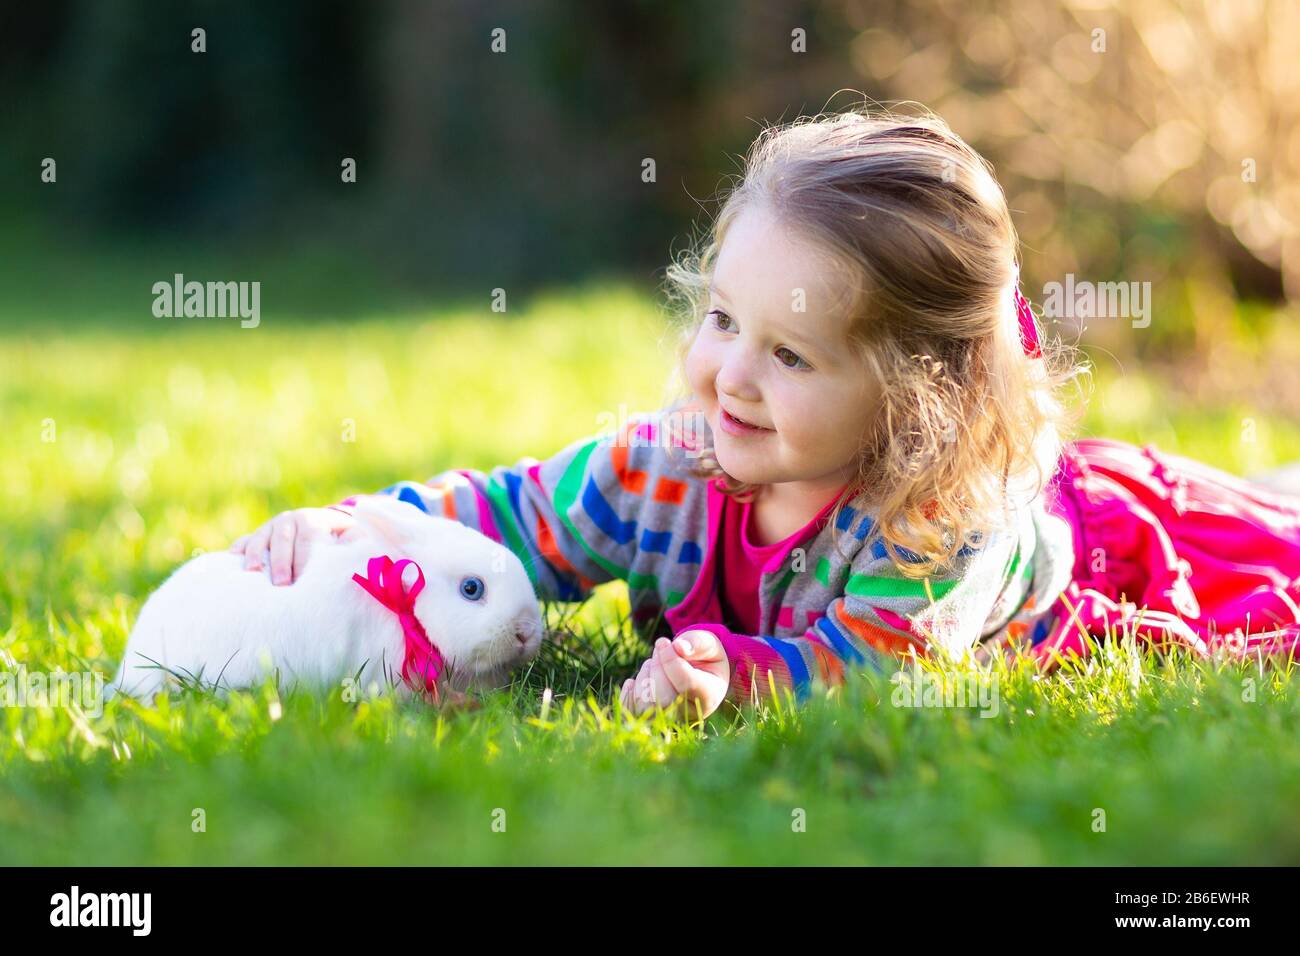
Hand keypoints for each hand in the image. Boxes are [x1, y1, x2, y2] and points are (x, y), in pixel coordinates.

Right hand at [228, 506, 359, 585]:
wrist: (324, 525)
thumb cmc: (341, 538)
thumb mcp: (353, 537)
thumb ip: (357, 546)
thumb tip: (366, 559)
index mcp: (313, 520)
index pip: (308, 538)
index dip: (306, 558)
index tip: (307, 579)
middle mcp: (289, 520)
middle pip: (283, 539)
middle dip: (281, 562)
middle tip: (282, 585)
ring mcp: (270, 527)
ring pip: (260, 538)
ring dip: (256, 555)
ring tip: (253, 573)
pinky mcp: (257, 536)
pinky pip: (244, 541)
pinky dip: (238, 550)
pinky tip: (231, 561)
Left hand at [618, 630, 729, 720]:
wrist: (698, 674)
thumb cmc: (705, 657)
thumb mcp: (709, 645)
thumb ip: (698, 643)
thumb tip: (679, 646)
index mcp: (710, 696)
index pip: (687, 684)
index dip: (670, 661)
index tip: (662, 641)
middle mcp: (689, 714)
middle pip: (665, 698)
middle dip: (657, 667)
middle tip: (660, 648)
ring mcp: (669, 720)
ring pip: (646, 704)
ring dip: (644, 675)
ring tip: (655, 662)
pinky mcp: (650, 720)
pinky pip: (632, 709)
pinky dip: (631, 689)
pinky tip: (642, 677)